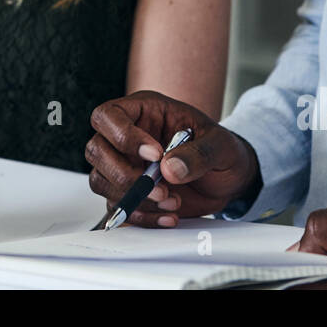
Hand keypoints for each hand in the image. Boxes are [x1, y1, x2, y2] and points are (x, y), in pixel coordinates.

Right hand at [85, 90, 259, 226]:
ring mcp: (126, 165)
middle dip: (125, 174)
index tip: (154, 155)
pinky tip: (168, 215)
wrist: (229, 178)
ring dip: (133, 197)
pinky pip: (119, 206)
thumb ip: (198, 153)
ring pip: (101, 180)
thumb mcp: (220, 144)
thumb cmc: (221, 150)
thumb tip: (169, 168)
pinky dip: (142, 215)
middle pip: (96, 149)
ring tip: (171, 201)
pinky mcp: (130, 192)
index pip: (110, 115)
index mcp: (145, 111)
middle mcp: (128, 137)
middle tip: (160, 187)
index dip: (124, 135)